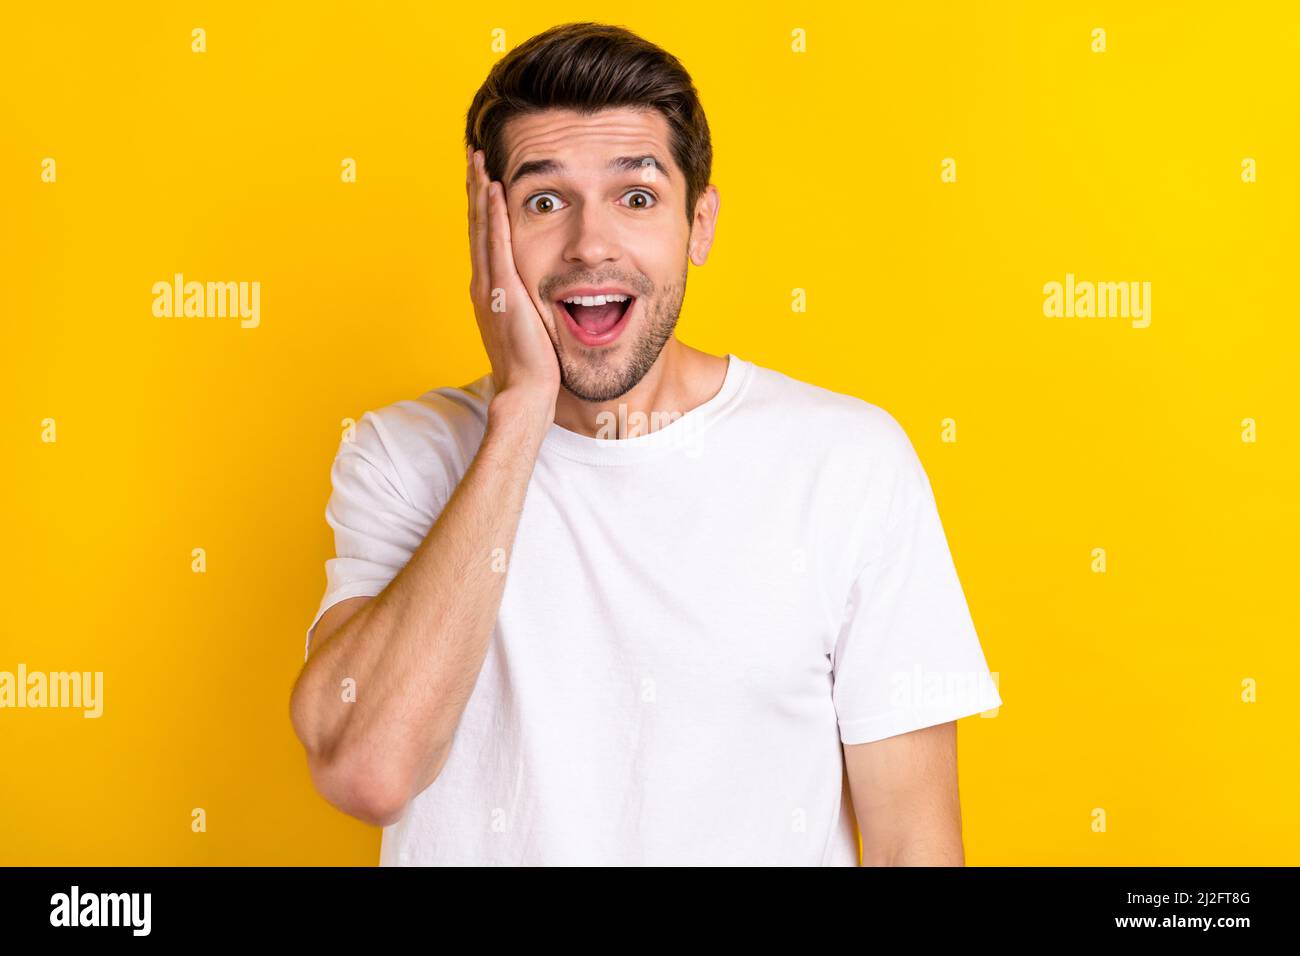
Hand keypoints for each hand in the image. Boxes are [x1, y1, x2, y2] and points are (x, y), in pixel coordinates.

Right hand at [466, 145, 559, 413]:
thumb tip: (540, 296)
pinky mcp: (503, 289)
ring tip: (477, 158)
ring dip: (479, 189)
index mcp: (490, 290)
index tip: (482, 176)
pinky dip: (493, 214)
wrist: (527, 390)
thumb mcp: (529, 325)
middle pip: (476, 224)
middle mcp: (483, 282)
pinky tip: (494, 188)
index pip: (484, 237)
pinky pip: (497, 242)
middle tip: (472, 153)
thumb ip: (528, 304)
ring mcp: (490, 285)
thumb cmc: (533, 366)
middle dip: (474, 187)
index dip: (482, 205)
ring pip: (481, 226)